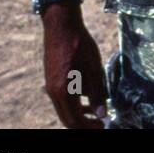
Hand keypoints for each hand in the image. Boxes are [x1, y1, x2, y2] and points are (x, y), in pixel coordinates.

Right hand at [41, 5, 107, 128]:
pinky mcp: (52, 78)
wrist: (61, 25)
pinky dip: (75, 103)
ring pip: (64, 109)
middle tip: (100, 124)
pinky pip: (62, 98)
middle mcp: (53, 92)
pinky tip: (87, 99)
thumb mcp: (94, 69)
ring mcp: (50, 85)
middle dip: (83, 125)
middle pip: (67, 118)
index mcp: (63, 92)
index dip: (89, 127)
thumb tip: (102, 114)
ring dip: (79, 114)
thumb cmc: (79, 45)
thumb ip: (97, 93)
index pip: (74, 121)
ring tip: (96, 114)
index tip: (103, 127)